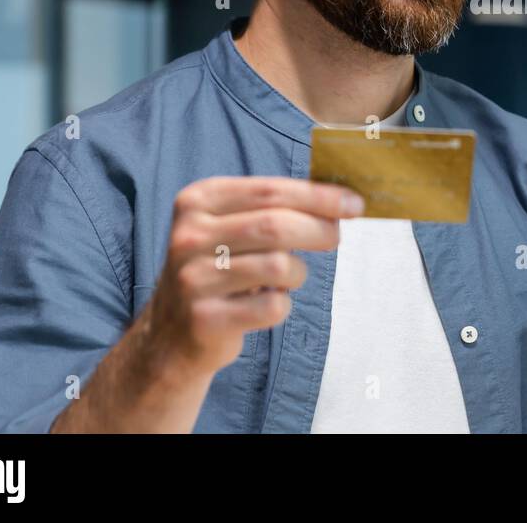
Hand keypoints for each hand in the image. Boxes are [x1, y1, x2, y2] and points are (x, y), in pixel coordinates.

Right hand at [144, 176, 364, 375]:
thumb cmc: (220, 269)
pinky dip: (282, 306)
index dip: (319, 196)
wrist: (172, 334)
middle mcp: (189, 236)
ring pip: (278, 267)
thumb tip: (340, 199)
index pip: (270, 191)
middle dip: (319, 230)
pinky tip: (264, 305)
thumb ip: (275, 207)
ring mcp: (193, 278)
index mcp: (197, 200)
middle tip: (335, 238)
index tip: (354, 204)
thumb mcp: (232, 226)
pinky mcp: (205, 318)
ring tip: (285, 279)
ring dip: (297, 274)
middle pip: (276, 225)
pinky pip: (272, 307)